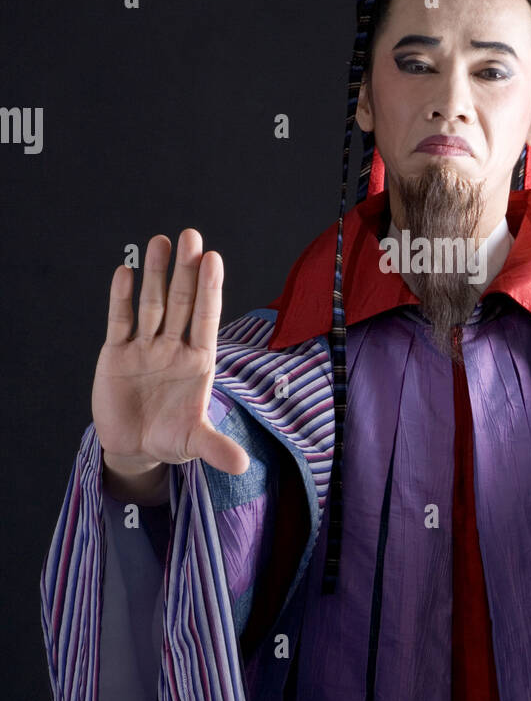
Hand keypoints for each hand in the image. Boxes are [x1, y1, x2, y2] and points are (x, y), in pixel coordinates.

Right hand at [92, 228, 249, 476]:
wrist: (134, 447)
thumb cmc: (171, 438)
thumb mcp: (194, 443)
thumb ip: (216, 448)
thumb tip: (242, 465)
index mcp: (199, 361)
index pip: (207, 318)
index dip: (210, 289)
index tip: (213, 259)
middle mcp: (174, 347)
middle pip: (182, 302)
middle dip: (185, 271)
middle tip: (191, 236)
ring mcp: (145, 347)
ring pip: (152, 304)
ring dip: (155, 274)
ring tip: (160, 241)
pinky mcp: (117, 355)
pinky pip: (120, 321)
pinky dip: (121, 298)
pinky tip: (126, 271)